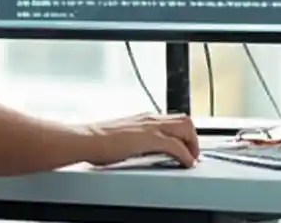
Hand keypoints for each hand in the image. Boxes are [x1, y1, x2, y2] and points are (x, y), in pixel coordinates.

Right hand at [80, 112, 199, 167]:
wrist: (87, 139)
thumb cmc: (98, 140)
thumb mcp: (122, 136)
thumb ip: (135, 140)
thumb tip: (139, 150)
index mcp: (144, 118)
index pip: (173, 119)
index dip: (184, 133)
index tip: (186, 146)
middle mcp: (150, 118)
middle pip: (184, 120)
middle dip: (193, 137)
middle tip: (192, 154)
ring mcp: (151, 126)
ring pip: (185, 127)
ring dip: (193, 144)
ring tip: (191, 159)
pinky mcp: (150, 138)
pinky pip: (177, 145)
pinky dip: (186, 155)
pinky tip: (186, 163)